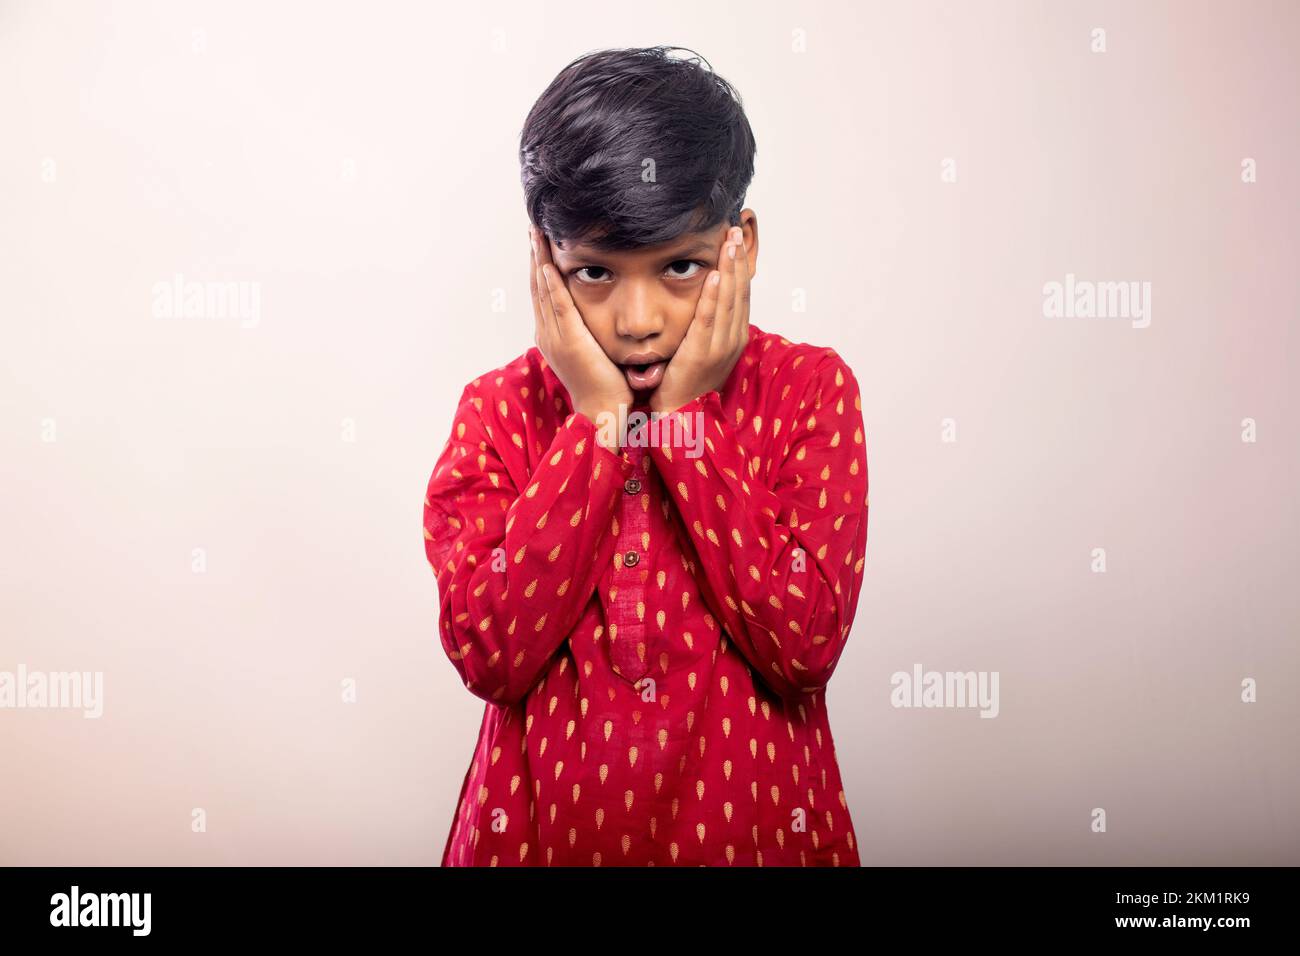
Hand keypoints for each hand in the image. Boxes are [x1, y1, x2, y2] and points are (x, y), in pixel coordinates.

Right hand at [529, 224, 632, 436]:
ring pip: (543, 291)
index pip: (542, 291)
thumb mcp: (591, 348)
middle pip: (536, 285)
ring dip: (539, 260)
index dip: (539, 264)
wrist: (602, 409)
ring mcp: (555, 337)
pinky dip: (551, 284)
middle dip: (535, 254)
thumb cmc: (603, 383)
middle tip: (533, 227)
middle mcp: (547, 333)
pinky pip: (558, 306)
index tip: (539, 240)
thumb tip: (596, 309)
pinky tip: (548, 264)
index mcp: (551, 334)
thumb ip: (588, 327)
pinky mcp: (570, 341)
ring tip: (537, 234)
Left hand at [649, 225, 750, 413]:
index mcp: (734, 338)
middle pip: (740, 292)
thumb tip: (703, 297)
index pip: (741, 294)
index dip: (740, 266)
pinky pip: (709, 320)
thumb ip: (705, 323)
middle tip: (737, 228)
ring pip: (729, 301)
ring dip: (730, 269)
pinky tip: (716, 275)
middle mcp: (733, 340)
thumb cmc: (684, 382)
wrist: (679, 415)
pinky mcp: (702, 354)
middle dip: (738, 259)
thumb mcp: (701, 347)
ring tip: (730, 242)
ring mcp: (720, 348)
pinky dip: (714, 297)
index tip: (737, 240)